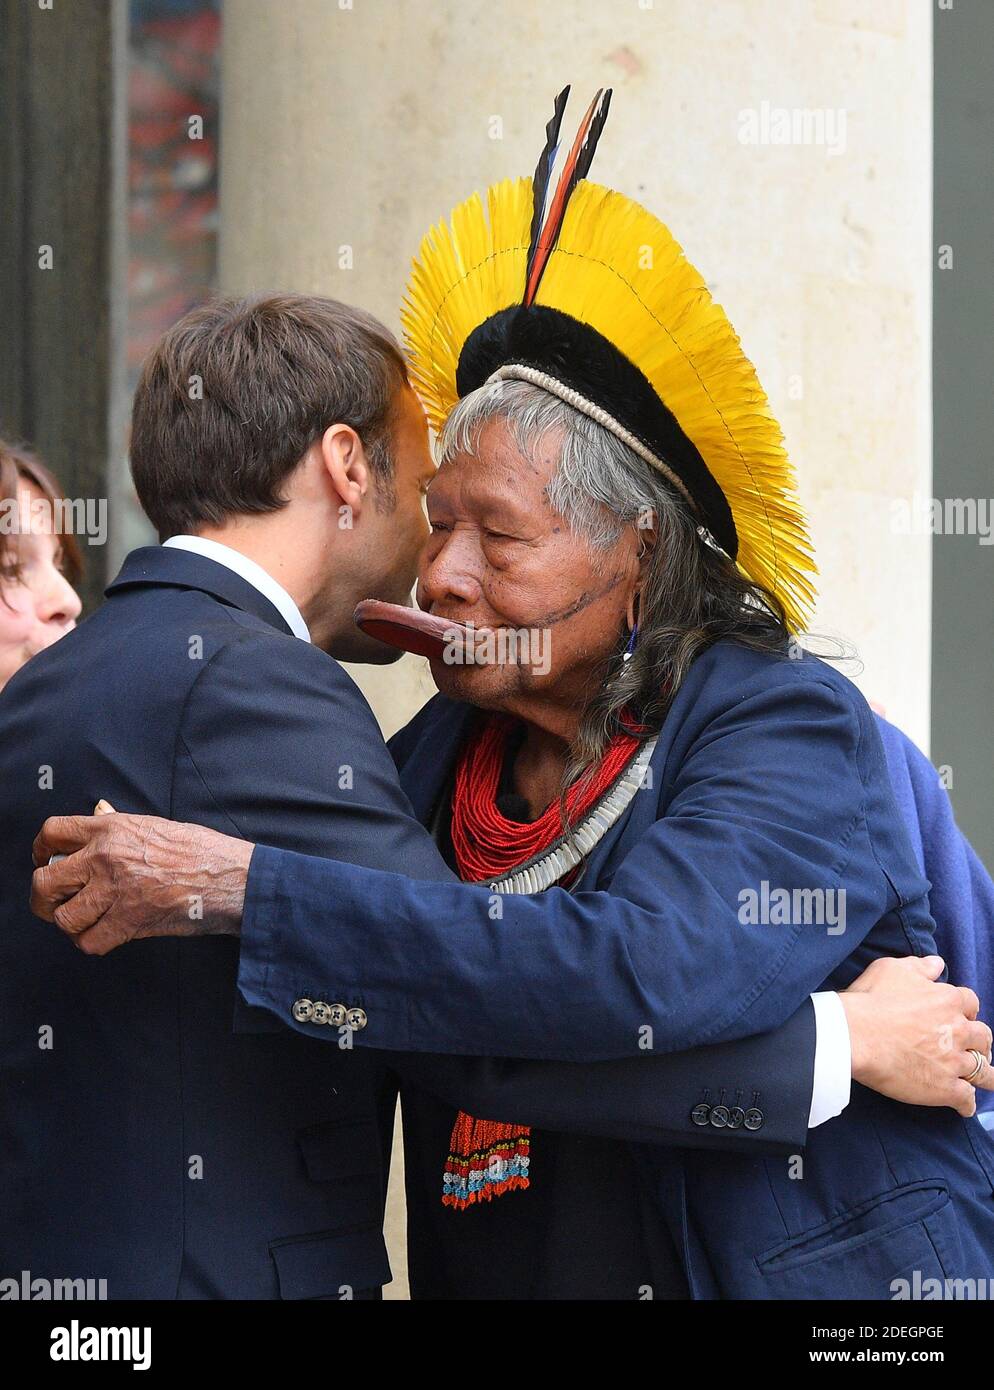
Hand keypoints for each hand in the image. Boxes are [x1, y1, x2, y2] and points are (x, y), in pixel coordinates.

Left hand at [30, 812, 252, 954]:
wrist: (229, 878)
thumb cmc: (201, 851)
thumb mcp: (155, 825)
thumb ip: (119, 824)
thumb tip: (99, 812)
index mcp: (112, 829)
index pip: (52, 832)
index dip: (41, 850)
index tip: (45, 860)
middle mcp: (106, 857)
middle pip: (45, 882)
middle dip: (44, 898)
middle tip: (55, 902)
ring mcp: (115, 891)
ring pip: (64, 918)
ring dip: (71, 924)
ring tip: (85, 921)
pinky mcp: (128, 922)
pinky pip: (89, 942)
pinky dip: (93, 943)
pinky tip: (104, 935)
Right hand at [842, 955, 993, 1115]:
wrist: (854, 1034)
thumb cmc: (870, 999)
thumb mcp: (893, 969)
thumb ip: (920, 967)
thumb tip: (937, 964)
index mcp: (948, 1000)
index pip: (970, 1003)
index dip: (966, 1010)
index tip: (959, 1016)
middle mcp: (957, 1030)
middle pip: (984, 1037)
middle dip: (980, 1043)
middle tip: (973, 1048)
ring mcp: (953, 1061)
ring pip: (984, 1071)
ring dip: (985, 1074)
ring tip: (984, 1079)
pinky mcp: (944, 1088)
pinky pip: (966, 1099)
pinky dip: (966, 1103)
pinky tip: (963, 1106)